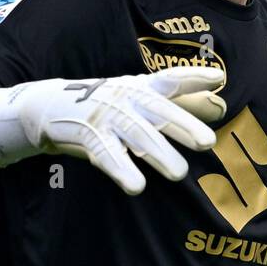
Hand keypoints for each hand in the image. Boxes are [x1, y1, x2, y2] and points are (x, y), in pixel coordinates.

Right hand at [0, 65, 223, 191]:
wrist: (46, 106)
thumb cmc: (105, 105)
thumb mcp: (139, 95)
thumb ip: (178, 96)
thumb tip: (220, 94)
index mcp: (139, 88)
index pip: (168, 80)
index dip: (192, 78)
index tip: (218, 80)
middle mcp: (124, 98)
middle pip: (157, 111)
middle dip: (182, 125)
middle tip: (208, 143)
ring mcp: (105, 116)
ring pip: (136, 136)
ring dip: (158, 154)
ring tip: (179, 174)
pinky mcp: (86, 136)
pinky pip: (107, 156)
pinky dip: (122, 171)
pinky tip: (137, 187)